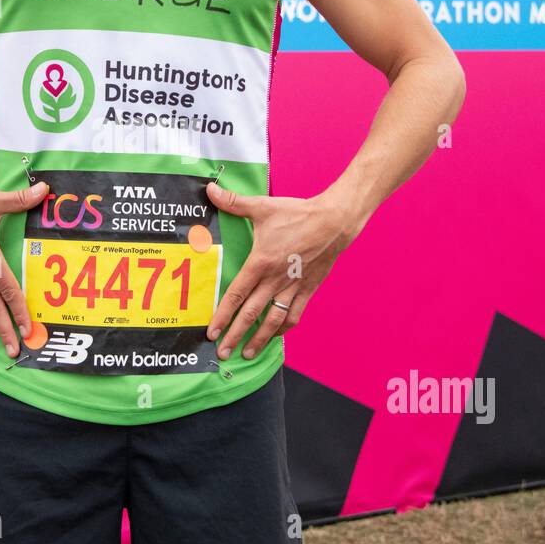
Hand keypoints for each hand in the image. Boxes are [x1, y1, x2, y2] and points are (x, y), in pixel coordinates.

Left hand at [204, 180, 352, 360]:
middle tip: (222, 353)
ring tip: (246, 353)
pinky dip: (284, 328)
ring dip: (259, 339)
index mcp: (260, 262)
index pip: (236, 295)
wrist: (334, 221)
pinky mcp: (308, 289)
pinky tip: (276, 336)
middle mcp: (275, 280)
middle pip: (251, 314)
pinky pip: (294, 315)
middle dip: (234, 335)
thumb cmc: (298, 214)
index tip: (212, 332)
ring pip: (273, 320)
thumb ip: (234, 203)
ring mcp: (293, 287)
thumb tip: (210, 190)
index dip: (222, 315)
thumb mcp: (263, 207)